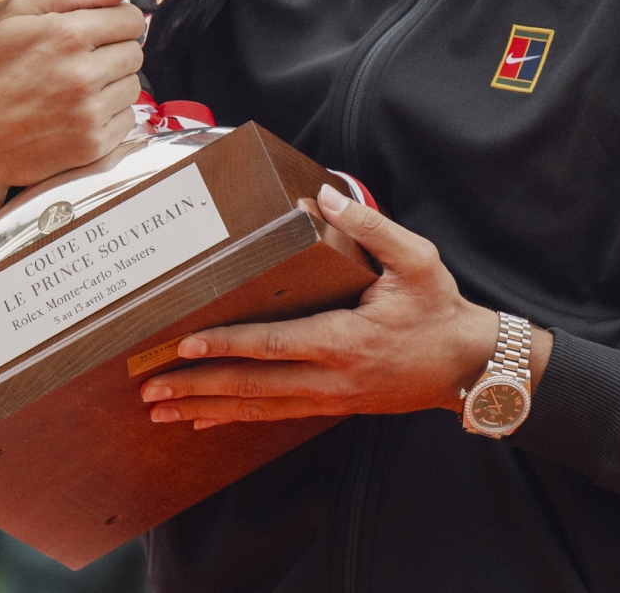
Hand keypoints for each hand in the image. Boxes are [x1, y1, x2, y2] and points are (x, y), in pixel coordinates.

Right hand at [0, 0, 145, 229]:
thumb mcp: (19, 16)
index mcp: (68, 34)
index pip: (131, 19)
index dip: (117, 22)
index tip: (100, 31)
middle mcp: (84, 74)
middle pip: (135, 53)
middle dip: (114, 52)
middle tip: (83, 62)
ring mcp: (90, 113)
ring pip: (133, 86)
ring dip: (113, 85)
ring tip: (78, 89)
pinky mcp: (94, 145)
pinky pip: (127, 120)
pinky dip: (110, 116)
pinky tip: (79, 114)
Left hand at [140, 185, 552, 429]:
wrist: (470, 365)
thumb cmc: (440, 309)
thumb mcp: (417, 260)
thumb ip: (370, 227)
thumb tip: (326, 198)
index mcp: (345, 338)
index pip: (274, 344)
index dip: (227, 345)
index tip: (185, 345)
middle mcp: (331, 377)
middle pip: (253, 386)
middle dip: (198, 388)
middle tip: (150, 391)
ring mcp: (330, 398)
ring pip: (258, 408)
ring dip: (207, 409)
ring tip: (162, 412)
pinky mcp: (332, 406)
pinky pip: (275, 415)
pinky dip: (236, 418)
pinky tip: (206, 421)